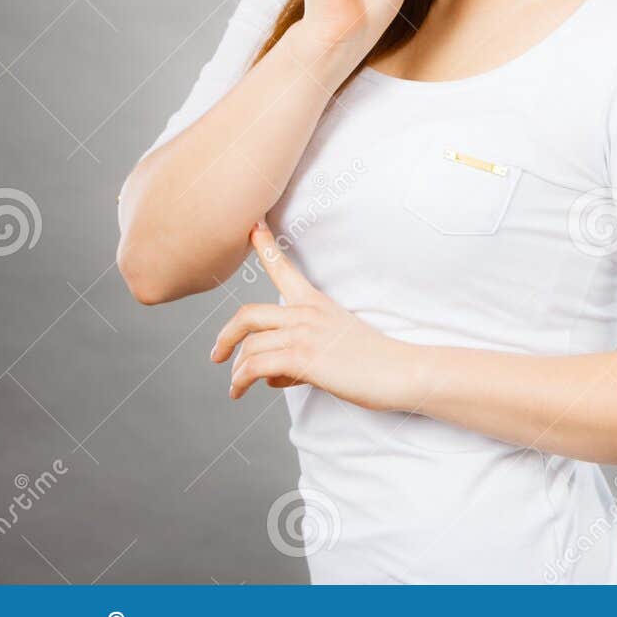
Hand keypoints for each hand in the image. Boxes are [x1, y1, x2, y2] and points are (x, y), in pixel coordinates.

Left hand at [210, 222, 415, 411]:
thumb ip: (300, 352)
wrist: (399, 370)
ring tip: (237, 387)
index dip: (264, 245)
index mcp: (315, 302)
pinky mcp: (302, 357)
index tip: (252, 225)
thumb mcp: (334, 345)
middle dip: (224, 336)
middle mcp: (306, 312)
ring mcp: (304, 333)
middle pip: (248, 314)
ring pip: (249, 346)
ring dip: (237, 370)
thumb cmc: (374, 360)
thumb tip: (272, 376)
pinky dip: (241, 381)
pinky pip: (254, 366)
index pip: (284, 268)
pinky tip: (241, 391)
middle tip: (217, 354)